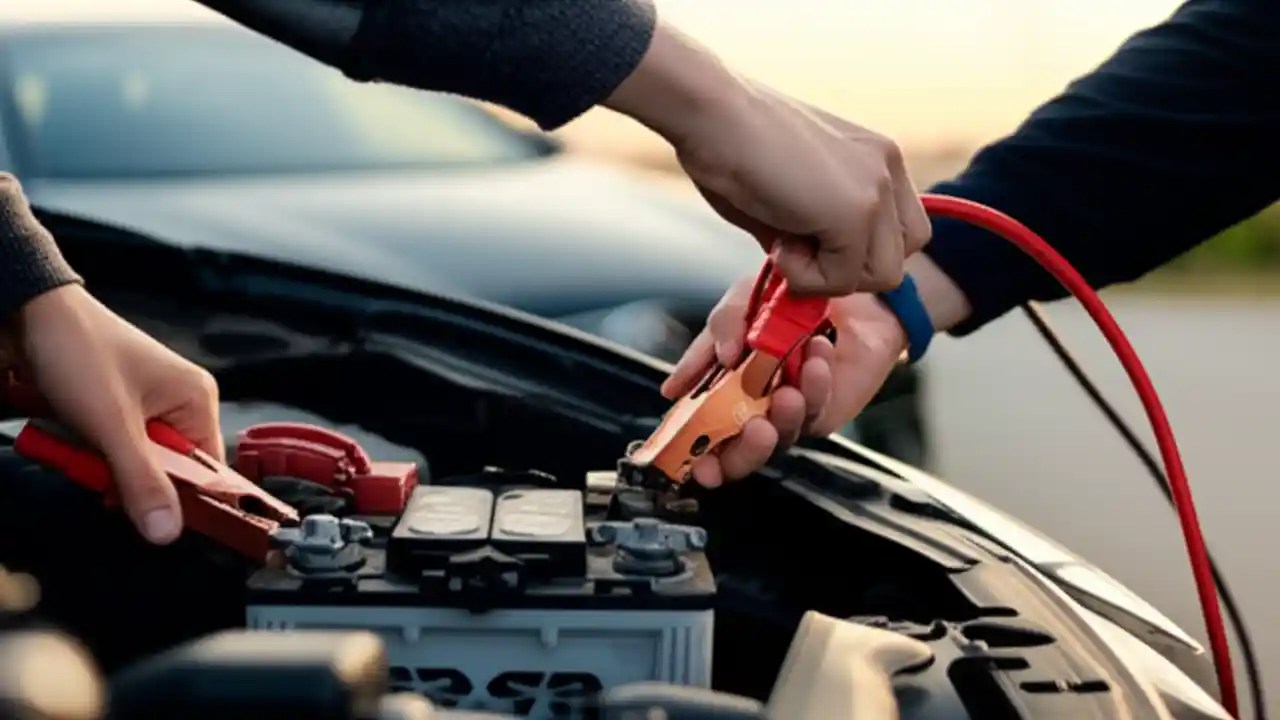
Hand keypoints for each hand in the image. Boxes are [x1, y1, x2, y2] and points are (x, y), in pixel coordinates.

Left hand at [5, 285, 222, 543]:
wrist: (29, 312)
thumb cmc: (78, 353)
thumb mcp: (111, 425)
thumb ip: (141, 480)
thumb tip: (169, 534)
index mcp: (197, 399)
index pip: (209, 469)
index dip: (185, 497)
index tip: (152, 517)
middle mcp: (182, 401)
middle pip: (172, 468)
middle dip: (135, 479)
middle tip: (102, 475)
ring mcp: (150, 403)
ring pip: (141, 461)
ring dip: (110, 467)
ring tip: (83, 450)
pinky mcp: (120, 406)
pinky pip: (120, 447)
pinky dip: (97, 454)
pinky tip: (77, 444)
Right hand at [606, 22, 929, 295]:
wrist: (711, 112)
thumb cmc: (733, 146)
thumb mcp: (792, 196)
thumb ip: (816, 233)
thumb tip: (811, 276)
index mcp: (877, 157)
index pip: (901, 232)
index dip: (858, 252)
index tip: (808, 240)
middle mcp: (889, 169)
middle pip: (900, 258)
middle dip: (849, 270)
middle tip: (797, 246)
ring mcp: (877, 190)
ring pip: (882, 276)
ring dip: (829, 276)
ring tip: (785, 243)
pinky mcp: (854, 213)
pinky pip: (843, 278)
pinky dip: (805, 277)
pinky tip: (777, 244)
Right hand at [659, 277, 909, 487]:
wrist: (844, 293)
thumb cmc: (786, 300)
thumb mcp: (743, 301)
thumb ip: (720, 327)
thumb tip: (713, 362)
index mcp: (719, 391)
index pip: (701, 437)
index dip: (698, 458)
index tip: (700, 465)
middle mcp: (749, 410)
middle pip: (739, 458)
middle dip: (746, 452)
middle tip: (756, 428)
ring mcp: (786, 414)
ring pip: (781, 438)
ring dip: (784, 416)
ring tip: (790, 389)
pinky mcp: (822, 412)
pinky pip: (815, 412)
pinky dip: (814, 387)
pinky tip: (818, 357)